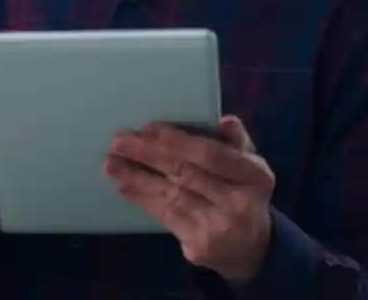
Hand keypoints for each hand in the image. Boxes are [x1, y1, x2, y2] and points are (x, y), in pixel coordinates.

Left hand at [105, 116, 274, 283]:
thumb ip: (236, 140)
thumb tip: (224, 120)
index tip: (148, 128)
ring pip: (170, 196)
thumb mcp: (249, 164)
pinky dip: (142, 198)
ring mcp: (218, 227)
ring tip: (111, 162)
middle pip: (185, 174)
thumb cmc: (245, 193)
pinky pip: (165, 215)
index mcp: (255, 177)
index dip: (178, 142)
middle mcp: (239, 204)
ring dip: (136, 177)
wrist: (252, 248)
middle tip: (119, 140)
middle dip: (148, 155)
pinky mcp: (199, 246)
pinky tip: (124, 184)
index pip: (211, 155)